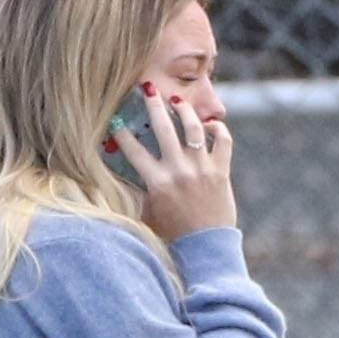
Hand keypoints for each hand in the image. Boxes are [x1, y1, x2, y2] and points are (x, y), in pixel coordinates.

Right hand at [115, 86, 236, 243]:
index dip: (121, 131)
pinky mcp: (221, 172)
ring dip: (184, 110)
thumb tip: (125, 173)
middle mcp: (179, 171)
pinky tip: (210, 126)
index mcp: (157, 182)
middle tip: (147, 88)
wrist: (206, 249)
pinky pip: (223, 141)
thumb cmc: (174, 234)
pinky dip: (218, 130)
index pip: (133, 149)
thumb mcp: (149, 213)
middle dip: (153, 105)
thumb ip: (139, 191)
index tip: (115, 118)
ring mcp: (202, 169)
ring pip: (193, 128)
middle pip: (163, 128)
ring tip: (177, 101)